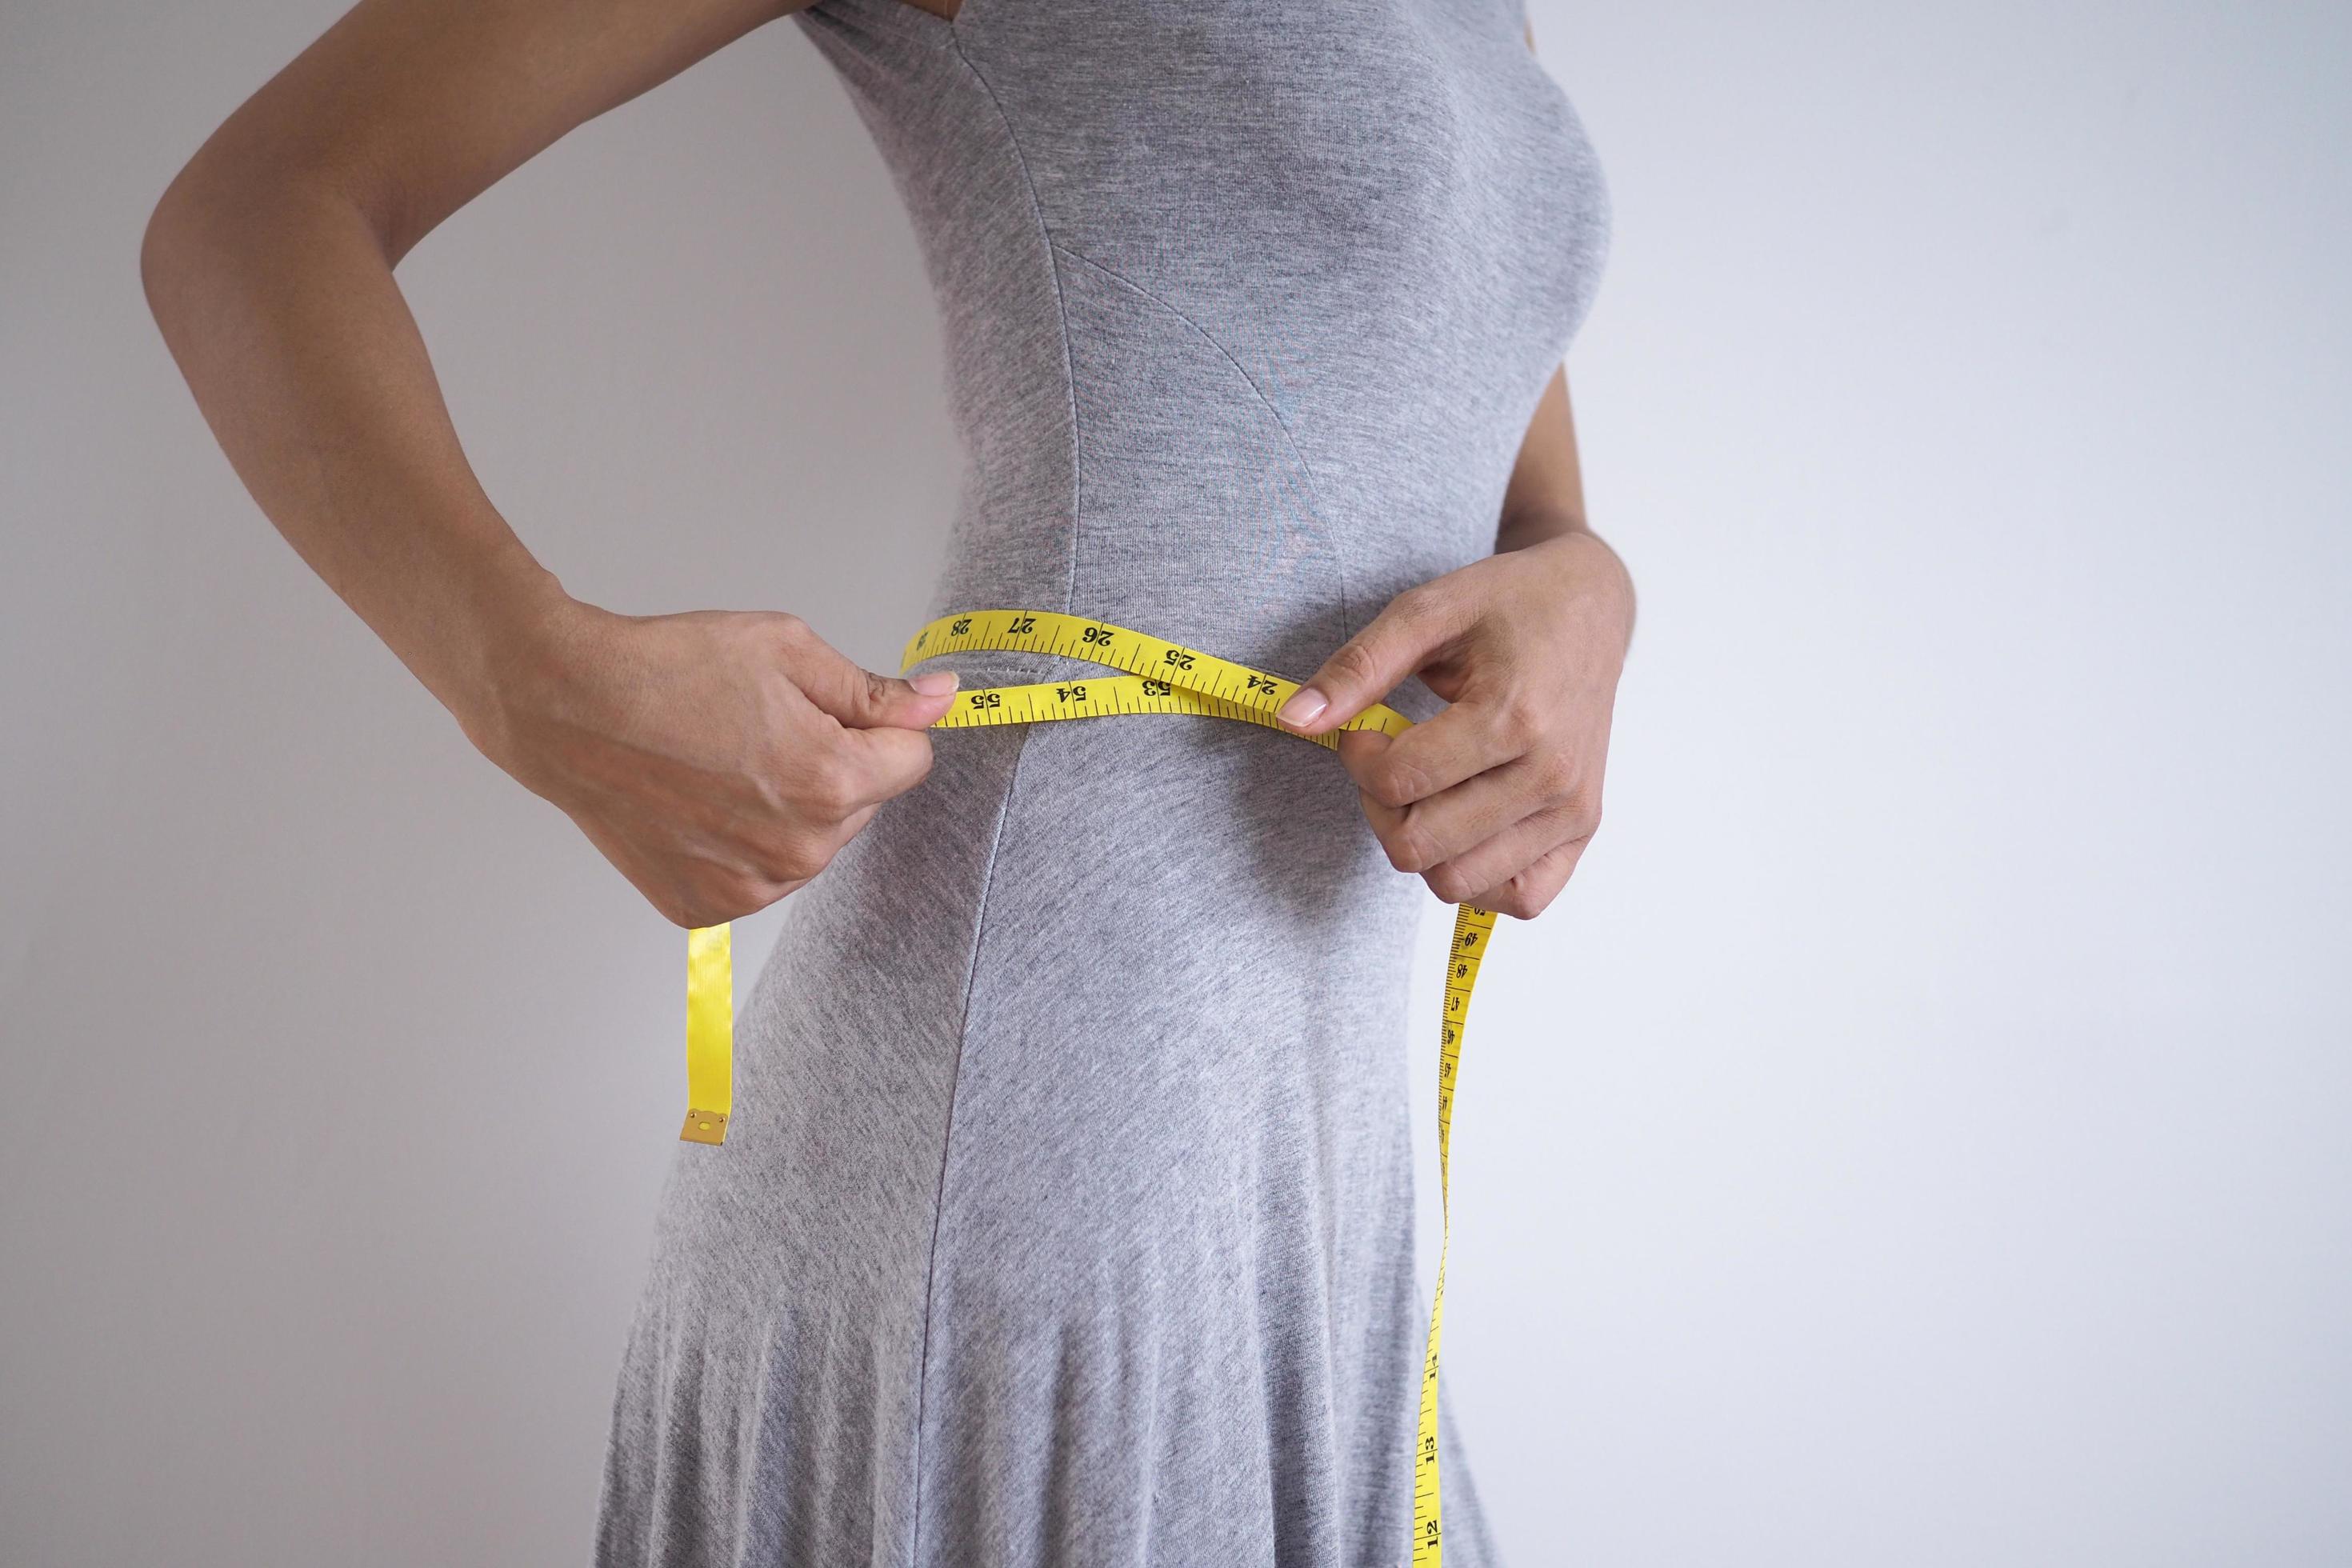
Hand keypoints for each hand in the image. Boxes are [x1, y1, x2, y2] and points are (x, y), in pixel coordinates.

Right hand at [463, 599, 959, 927]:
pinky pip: (759, 874)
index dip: (880, 726)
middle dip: (832, 765)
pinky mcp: (705, 907)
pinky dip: (741, 841)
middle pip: (861, 804)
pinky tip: (700, 799)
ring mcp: (750, 887)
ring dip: (789, 807)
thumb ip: (874, 689)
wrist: (567, 706)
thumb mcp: (788, 651)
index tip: (833, 709)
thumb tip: (942, 699)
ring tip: (723, 761)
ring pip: (811, 842)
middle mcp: (798, 849)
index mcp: (831, 782)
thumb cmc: (667, 670)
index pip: (912, 760)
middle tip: (760, 727)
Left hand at [1275, 532, 1632, 917]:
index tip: (1366, 729)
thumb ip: (1357, 667)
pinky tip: (1463, 824)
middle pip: (1421, 847)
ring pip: (1459, 884)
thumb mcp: (1426, 611)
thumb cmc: (1508, 605)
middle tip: (1390, 761)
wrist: (1590, 607)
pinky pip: (1520, 900)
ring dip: (1421, 844)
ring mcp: (1572, 811)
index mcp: (1515, 717)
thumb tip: (1292, 719)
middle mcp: (1551, 776)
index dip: (1359, 758)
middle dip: (1381, 806)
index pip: (1400, 783)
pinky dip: (1478, 877)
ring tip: (1428, 789)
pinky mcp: (1581, 830)